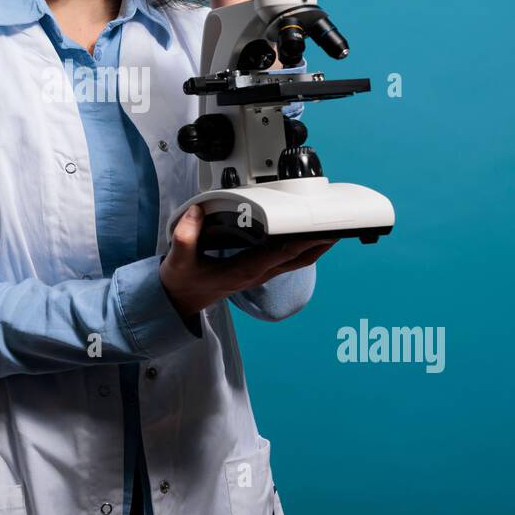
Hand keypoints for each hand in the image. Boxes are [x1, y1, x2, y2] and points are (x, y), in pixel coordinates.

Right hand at [159, 204, 337, 318]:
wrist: (178, 301)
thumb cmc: (181, 283)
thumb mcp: (178, 259)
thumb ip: (185, 236)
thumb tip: (196, 213)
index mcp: (242, 271)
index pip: (279, 254)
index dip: (301, 241)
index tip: (318, 229)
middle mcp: (255, 274)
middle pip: (296, 260)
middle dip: (318, 245)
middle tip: (337, 228)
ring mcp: (256, 274)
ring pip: (293, 262)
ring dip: (312, 248)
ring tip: (328, 232)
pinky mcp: (254, 272)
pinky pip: (283, 261)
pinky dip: (298, 250)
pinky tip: (301, 239)